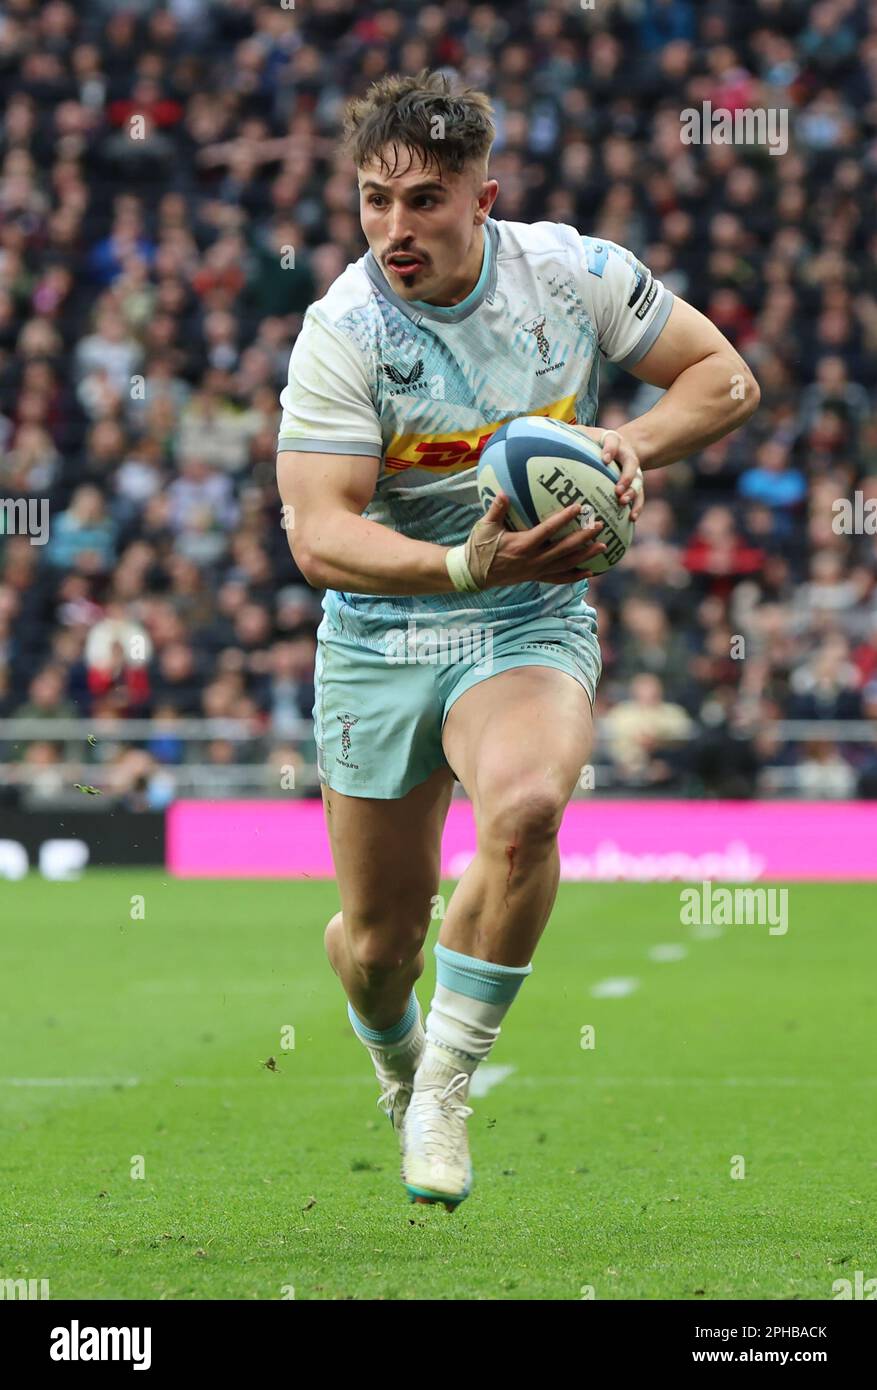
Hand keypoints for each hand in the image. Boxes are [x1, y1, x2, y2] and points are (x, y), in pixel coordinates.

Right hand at [472, 492, 608, 587]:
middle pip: (565, 548)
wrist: (474, 574)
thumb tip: (503, 492)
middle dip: (584, 537)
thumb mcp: (484, 527)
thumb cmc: (479, 547)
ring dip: (586, 555)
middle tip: (600, 526)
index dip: (565, 518)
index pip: (549, 530)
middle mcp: (533, 560)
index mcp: (522, 545)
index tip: (579, 507)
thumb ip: (496, 509)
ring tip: (603, 546)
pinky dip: (575, 576)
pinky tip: (590, 572)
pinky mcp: (535, 577)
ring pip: (566, 564)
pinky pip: (559, 578)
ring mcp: (536, 571)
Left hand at [572, 425, 644, 521]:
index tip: (604, 459)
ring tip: (622, 503)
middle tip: (618, 490)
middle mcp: (626, 454)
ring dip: (632, 493)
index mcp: (613, 440)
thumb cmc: (592, 442)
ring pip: (638, 482)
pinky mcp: (635, 484)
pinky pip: (640, 496)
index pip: (613, 441)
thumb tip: (544, 430)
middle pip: (631, 464)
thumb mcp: (582, 434)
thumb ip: (569, 434)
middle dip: (626, 477)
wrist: (617, 446)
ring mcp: (633, 470)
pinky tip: (631, 518)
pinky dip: (637, 507)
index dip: (610, 449)